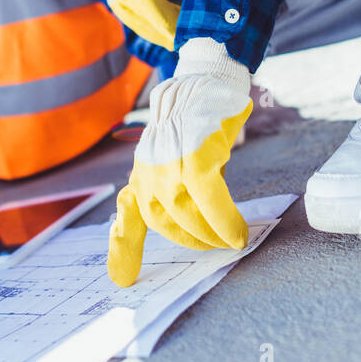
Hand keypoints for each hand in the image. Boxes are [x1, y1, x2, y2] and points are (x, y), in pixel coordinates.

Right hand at [98, 0, 188, 49]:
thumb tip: (204, 0)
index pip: (154, 11)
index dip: (174, 28)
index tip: (192, 38)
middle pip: (143, 20)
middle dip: (166, 34)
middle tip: (190, 42)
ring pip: (132, 18)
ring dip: (153, 30)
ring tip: (175, 37)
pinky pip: (124, 10)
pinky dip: (142, 21)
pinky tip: (159, 24)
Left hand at [107, 39, 251, 286]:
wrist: (206, 81)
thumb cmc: (194, 127)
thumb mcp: (175, 162)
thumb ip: (169, 193)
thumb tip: (185, 226)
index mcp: (143, 173)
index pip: (132, 216)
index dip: (124, 249)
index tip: (122, 280)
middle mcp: (149, 168)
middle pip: (166, 220)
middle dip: (194, 241)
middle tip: (220, 248)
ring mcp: (170, 160)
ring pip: (188, 213)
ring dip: (213, 234)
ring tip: (233, 241)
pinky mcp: (196, 152)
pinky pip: (210, 198)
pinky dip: (224, 220)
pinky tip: (237, 232)